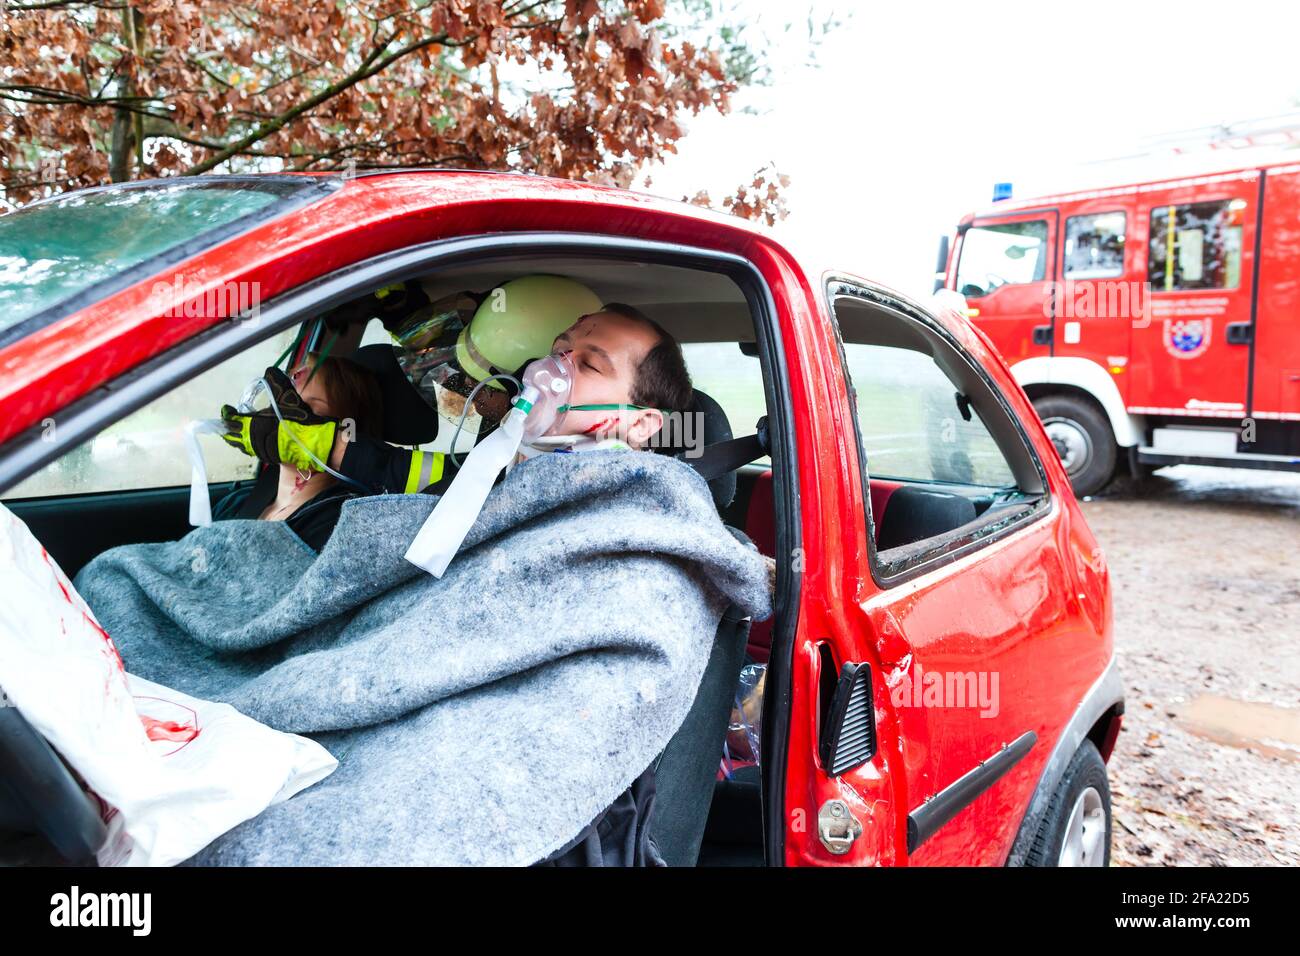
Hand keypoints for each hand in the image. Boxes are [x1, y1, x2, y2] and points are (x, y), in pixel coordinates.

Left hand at [220, 367, 337, 470]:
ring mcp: (259, 449)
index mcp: (252, 423)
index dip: (227, 414)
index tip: (226, 409)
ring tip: (236, 432)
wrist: (311, 441)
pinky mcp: (268, 456)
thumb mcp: (286, 395)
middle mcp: (252, 438)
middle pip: (232, 436)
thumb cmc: (296, 420)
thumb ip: (276, 382)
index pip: (231, 419)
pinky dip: (248, 445)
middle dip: (228, 429)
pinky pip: (252, 451)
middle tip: (226, 423)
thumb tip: (270, 371)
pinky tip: (253, 441)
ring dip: (237, 438)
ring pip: (242, 445)